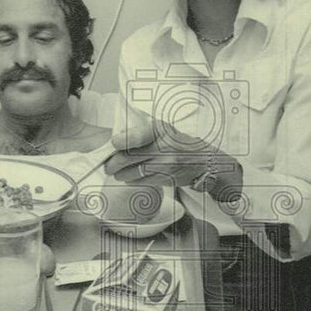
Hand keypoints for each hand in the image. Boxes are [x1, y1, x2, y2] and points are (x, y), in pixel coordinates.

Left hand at [105, 120, 242, 201]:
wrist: (203, 161)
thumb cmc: (179, 143)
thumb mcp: (164, 129)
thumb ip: (143, 132)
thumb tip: (118, 140)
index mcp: (160, 130)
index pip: (136, 136)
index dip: (121, 141)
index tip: (113, 144)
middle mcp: (162, 147)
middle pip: (128, 157)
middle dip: (113, 163)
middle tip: (107, 165)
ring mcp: (164, 165)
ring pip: (132, 172)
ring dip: (120, 174)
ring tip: (117, 172)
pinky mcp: (165, 178)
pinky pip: (141, 181)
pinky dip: (132, 180)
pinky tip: (130, 177)